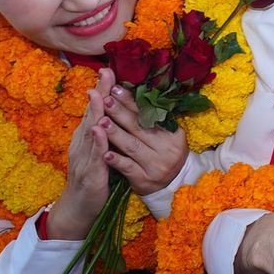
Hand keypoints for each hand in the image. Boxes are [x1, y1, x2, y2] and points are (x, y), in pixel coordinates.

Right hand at [46, 73, 112, 239]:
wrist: (80, 207)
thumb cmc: (94, 175)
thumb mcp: (100, 150)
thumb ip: (105, 131)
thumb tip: (115, 110)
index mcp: (87, 137)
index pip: (96, 110)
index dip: (102, 91)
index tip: (108, 70)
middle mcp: (83, 144)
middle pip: (92, 115)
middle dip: (99, 94)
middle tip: (105, 73)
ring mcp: (85, 158)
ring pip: (90, 132)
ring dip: (96, 113)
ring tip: (101, 95)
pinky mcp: (90, 173)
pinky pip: (94, 156)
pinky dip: (96, 142)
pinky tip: (99, 130)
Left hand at [97, 68, 189, 194]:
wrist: (172, 184)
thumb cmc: (164, 153)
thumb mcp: (166, 135)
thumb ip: (153, 120)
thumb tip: (133, 94)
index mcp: (173, 133)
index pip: (149, 114)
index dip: (131, 102)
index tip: (115, 89)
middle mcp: (167, 148)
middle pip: (139, 128)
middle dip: (120, 113)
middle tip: (105, 99)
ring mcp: (156, 164)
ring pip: (132, 146)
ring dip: (115, 133)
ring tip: (100, 121)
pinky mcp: (144, 180)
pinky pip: (129, 168)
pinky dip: (117, 160)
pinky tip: (105, 153)